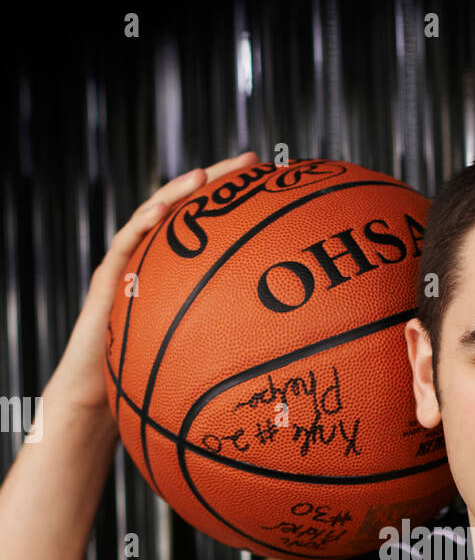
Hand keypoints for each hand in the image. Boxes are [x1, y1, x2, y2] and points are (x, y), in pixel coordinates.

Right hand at [49, 151, 259, 414]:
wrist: (100, 397)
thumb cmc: (151, 380)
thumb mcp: (203, 354)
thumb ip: (233, 339)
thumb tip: (289, 347)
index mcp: (178, 270)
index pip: (210, 225)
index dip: (238, 203)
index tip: (273, 183)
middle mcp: (153, 259)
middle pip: (186, 208)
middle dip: (216, 180)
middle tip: (250, 161)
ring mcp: (128, 264)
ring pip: (153, 216)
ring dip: (176, 192)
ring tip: (202, 175)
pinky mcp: (107, 278)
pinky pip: (125, 244)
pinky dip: (142, 224)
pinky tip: (162, 212)